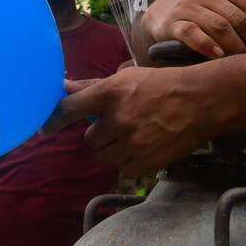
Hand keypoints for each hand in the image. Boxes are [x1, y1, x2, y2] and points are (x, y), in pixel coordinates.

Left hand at [41, 66, 213, 175]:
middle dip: (100, 133)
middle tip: (119, 123)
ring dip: (113, 148)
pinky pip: (122, 168)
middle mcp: (118, 119)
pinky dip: (128, 160)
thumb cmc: (161, 84)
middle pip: (90, 139)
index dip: (54, 120)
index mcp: (111, 92)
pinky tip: (144, 144)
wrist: (199, 101)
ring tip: (135, 132)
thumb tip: (62, 87)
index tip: (45, 128)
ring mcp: (132, 143)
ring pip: (105, 155)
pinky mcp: (145, 162)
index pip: (70, 109)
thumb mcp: (126, 77)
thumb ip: (91, 88)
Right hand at [142, 0, 245, 59]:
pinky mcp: (173, 22)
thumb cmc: (200, 13)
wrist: (159, 14)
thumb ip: (243, 15)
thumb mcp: (221, 5)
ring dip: (235, 48)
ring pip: (220, 27)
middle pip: (239, 19)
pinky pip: (193, 34)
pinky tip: (218, 56)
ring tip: (240, 62)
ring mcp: (189, 6)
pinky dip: (208, 46)